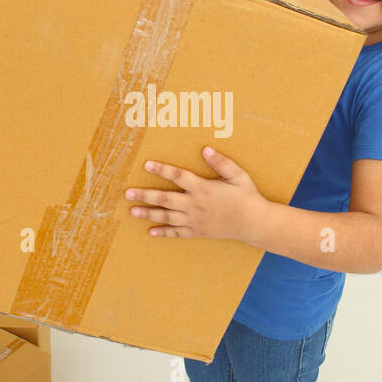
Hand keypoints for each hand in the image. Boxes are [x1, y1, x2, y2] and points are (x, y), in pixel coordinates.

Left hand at [124, 145, 265, 241]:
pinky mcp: (197, 232)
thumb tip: (205, 149)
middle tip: (127, 193)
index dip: (162, 170)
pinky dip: (163, 232)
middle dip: (145, 195)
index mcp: (203, 189)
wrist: (254, 223)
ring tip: (132, 211)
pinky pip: (177, 233)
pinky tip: (151, 232)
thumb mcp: (238, 175)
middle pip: (165, 199)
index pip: (178, 177)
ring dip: (148, 213)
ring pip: (166, 216)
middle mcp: (195, 205)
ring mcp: (194, 220)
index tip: (147, 164)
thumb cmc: (247, 196)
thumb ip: (221, 162)